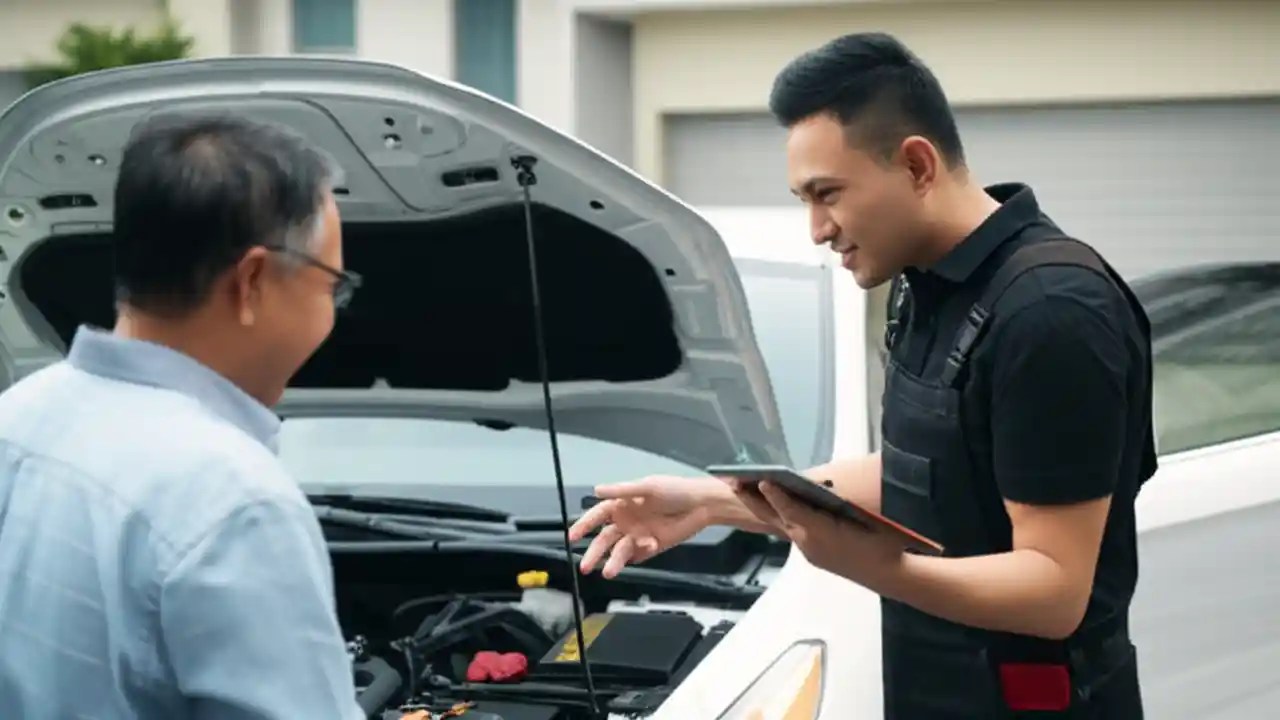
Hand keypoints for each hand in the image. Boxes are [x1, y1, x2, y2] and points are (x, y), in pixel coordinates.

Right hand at [569, 475, 719, 577]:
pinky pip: (638, 555)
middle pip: (604, 539)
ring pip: (619, 551)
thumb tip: (597, 490)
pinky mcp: (650, 547)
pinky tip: (649, 545)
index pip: (597, 515)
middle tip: (585, 566)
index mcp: (623, 503)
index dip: (584, 525)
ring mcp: (638, 535)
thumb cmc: (676, 490)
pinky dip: (639, 553)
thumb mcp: (648, 486)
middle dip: (594, 552)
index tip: (572, 536)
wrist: (701, 506)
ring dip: (612, 561)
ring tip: (608, 572)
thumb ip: (622, 490)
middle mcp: (627, 521)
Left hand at [756, 481, 903, 585]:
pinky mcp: (812, 555)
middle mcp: (808, 542)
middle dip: (753, 500)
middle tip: (734, 482)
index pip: (792, 510)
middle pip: (775, 518)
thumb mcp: (861, 516)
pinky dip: (780, 516)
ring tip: (746, 489)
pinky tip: (774, 505)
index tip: (762, 480)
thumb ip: (835, 502)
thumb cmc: (881, 539)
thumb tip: (813, 484)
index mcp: (821, 532)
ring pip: (781, 525)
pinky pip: (791, 531)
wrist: (889, 573)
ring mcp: (808, 550)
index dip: (776, 495)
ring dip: (764, 507)